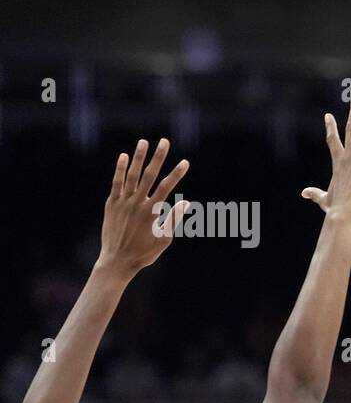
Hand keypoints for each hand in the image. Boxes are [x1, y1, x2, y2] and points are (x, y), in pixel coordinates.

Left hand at [97, 138, 188, 277]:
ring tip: (143, 142)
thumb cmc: (144, 253)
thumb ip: (174, 220)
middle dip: (158, 158)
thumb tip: (186, 203)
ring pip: (131, 175)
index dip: (177, 174)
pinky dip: (119, 169)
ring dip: (138, 157)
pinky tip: (123, 156)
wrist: (117, 261)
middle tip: (164, 142)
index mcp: (152, 212)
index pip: (167, 187)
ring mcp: (123, 202)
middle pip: (149, 175)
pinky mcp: (112, 204)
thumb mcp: (164, 240)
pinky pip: (116, 183)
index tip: (185, 162)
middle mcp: (137, 203)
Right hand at [302, 92, 350, 222]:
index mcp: (338, 163)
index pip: (332, 141)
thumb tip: (304, 193)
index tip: (328, 115)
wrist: (342, 214)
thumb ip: (315, 194)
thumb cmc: (335, 209)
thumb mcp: (324, 199)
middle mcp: (347, 156)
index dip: (331, 128)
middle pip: (350, 128)